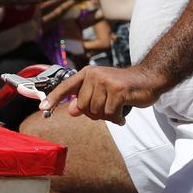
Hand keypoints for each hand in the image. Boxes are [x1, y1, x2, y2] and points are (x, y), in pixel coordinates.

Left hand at [38, 65, 164, 124]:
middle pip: (83, 106)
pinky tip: (122, 114)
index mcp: (88, 74)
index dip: (54, 98)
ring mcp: (106, 82)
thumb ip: (86, 100)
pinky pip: (110, 114)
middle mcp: (95, 75)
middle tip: (108, 108)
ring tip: (117, 109)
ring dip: (108, 116)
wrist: (150, 79)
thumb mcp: (102, 92)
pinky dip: (117, 118)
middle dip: (95, 113)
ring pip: (96, 112)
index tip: (42, 108)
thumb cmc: (125, 87)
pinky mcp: (118, 90)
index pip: (66, 87)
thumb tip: (71, 111)